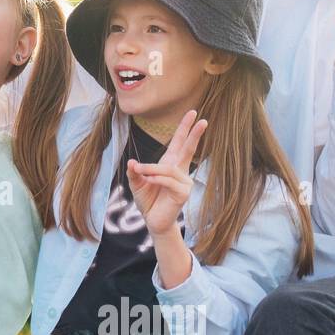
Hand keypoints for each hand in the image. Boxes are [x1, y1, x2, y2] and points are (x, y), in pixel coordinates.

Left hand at [127, 109, 206, 236]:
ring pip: (168, 168)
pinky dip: (156, 179)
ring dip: (152, 169)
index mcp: (170, 164)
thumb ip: (135, 172)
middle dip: (193, 133)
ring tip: (141, 173)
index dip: (185, 128)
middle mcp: (180, 171)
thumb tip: (132, 161)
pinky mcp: (183, 193)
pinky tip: (148, 180)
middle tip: (202, 119)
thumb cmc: (148, 201)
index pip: (179, 143)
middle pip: (188, 148)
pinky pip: (168, 181)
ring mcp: (184, 182)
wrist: (153, 221)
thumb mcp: (137, 183)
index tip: (193, 113)